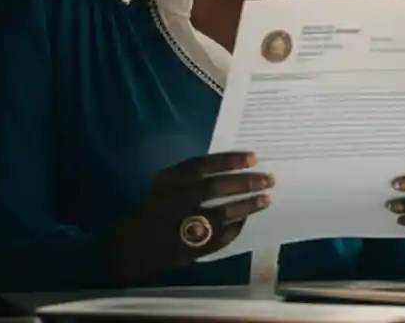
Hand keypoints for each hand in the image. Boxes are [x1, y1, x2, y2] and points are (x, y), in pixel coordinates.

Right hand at [106, 151, 272, 283]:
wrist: (136, 247)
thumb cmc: (157, 208)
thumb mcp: (166, 185)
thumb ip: (192, 176)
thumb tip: (232, 167)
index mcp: (168, 181)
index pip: (201, 165)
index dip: (228, 160)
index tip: (253, 158)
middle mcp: (174, 201)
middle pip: (214, 188)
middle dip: (244, 183)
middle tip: (268, 179)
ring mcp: (183, 226)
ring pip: (221, 214)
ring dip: (247, 207)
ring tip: (266, 199)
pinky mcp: (192, 247)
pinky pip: (221, 236)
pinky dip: (236, 227)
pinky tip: (246, 219)